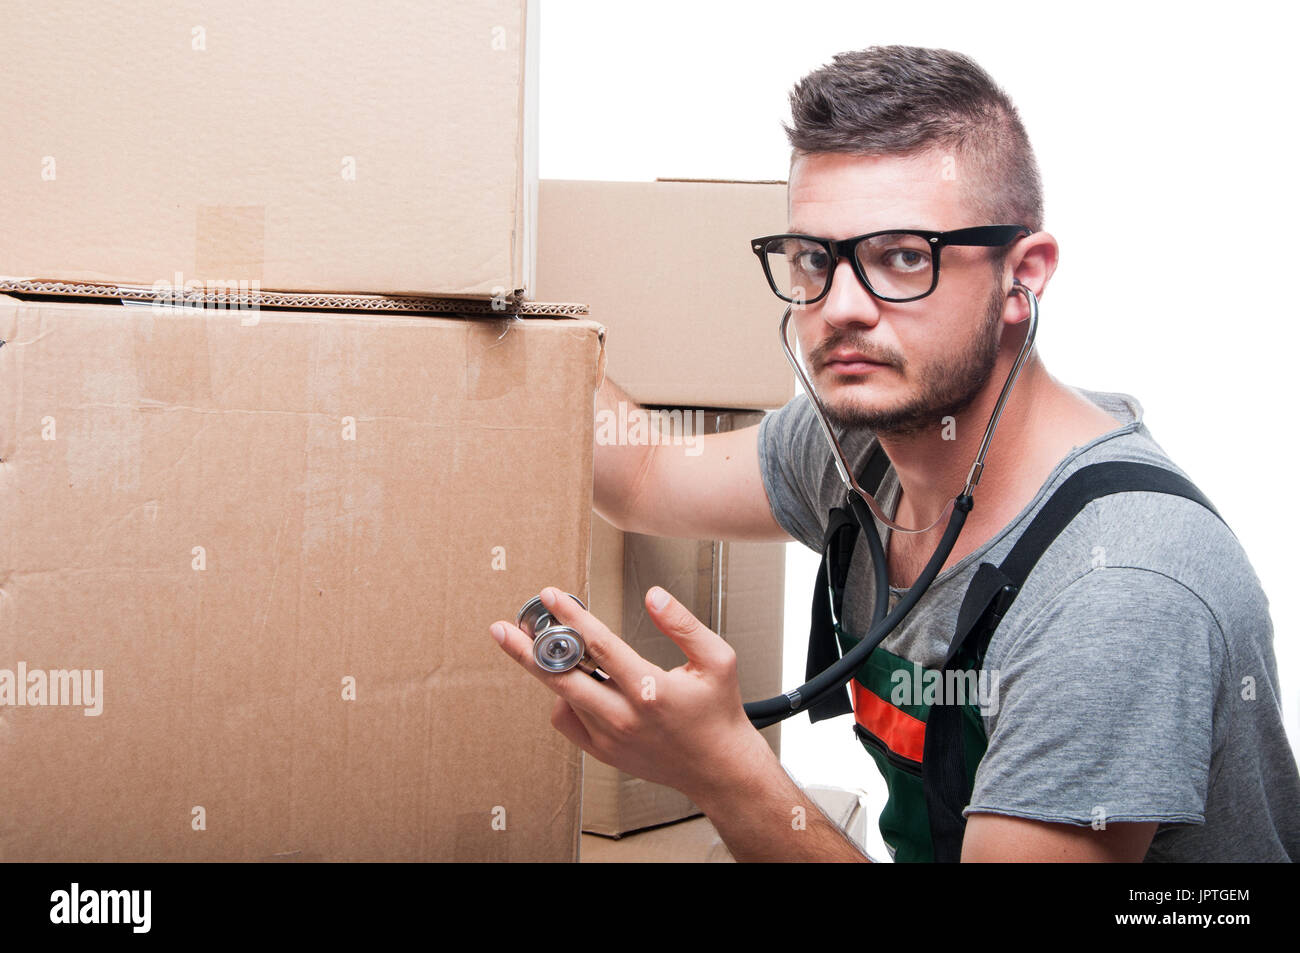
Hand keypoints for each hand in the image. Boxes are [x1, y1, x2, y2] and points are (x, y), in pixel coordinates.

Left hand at [490, 585, 768, 800]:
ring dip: (547, 670)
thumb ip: (683, 624)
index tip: (550, 596)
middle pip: (562, 677)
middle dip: (527, 649)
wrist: (719, 768)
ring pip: (562, 698)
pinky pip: (567, 722)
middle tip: (503, 628)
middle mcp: (624, 716)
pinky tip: (574, 684)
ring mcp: (610, 737)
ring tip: (534, 644)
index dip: (570, 617)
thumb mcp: (717, 660)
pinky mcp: (603, 752)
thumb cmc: (718, 714)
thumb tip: (653, 595)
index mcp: (650, 690)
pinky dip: (563, 700)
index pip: (599, 645)